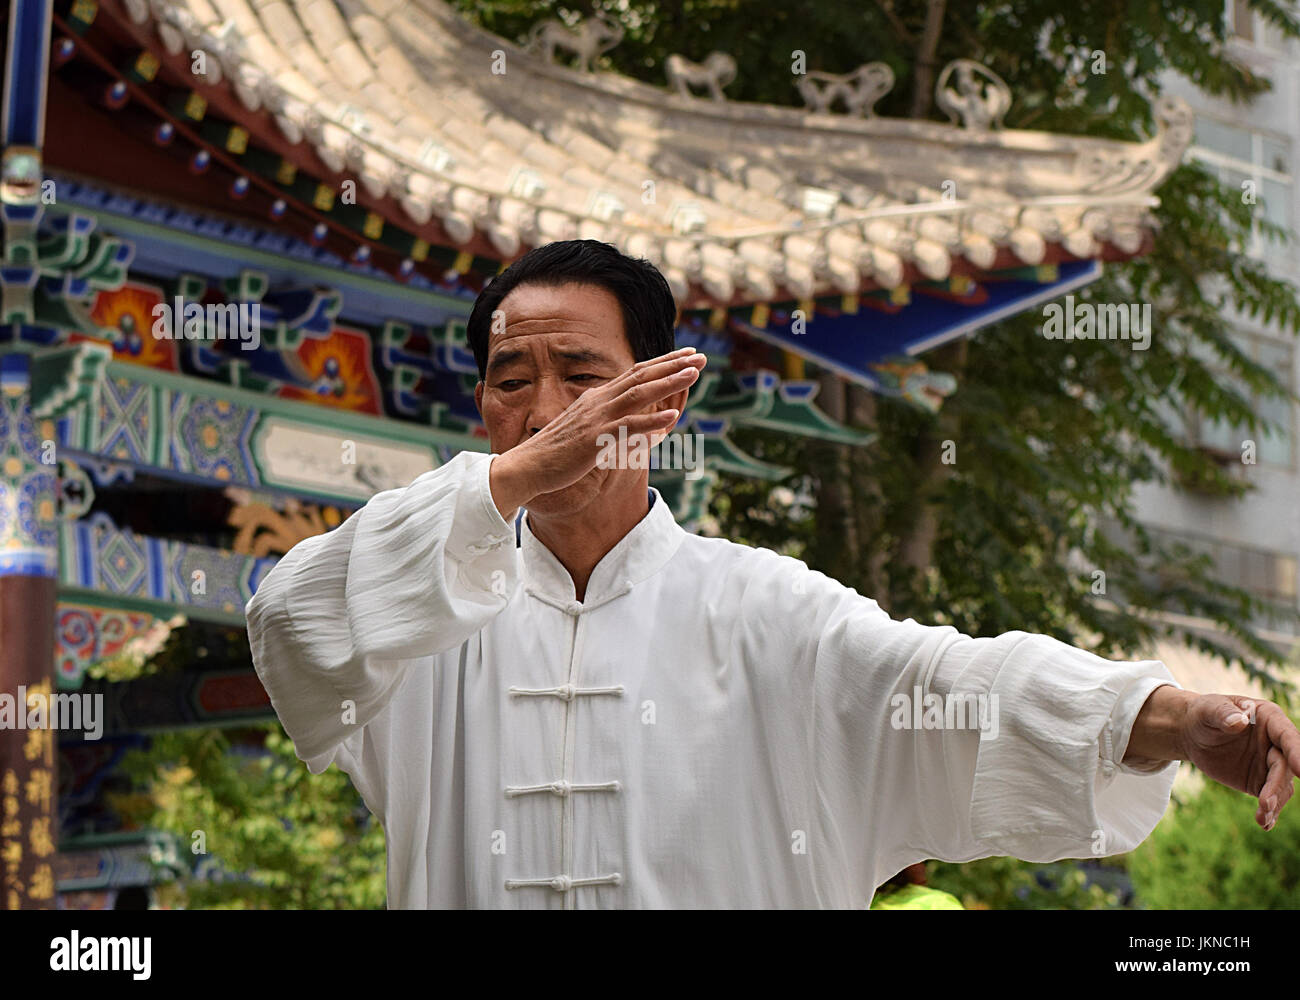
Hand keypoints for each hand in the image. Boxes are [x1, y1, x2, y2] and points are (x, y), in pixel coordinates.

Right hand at [488, 347, 705, 516]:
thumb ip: (609, 423)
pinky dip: (650, 421)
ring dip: (667, 383)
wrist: (528, 466)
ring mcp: (597, 419)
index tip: (686, 356)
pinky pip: (627, 427)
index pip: (635, 374)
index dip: (663, 363)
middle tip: (700, 357)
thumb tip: (636, 428)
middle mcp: (599, 402)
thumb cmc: (557, 453)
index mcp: (598, 398)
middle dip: (673, 365)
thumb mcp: (586, 430)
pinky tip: (671, 417)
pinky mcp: (594, 439)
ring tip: (693, 374)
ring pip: (638, 395)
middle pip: (641, 376)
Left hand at [1181, 694, 1299, 829]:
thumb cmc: (1204, 714)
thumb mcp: (1208, 709)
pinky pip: (1270, 798)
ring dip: (1274, 802)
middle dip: (1277, 785)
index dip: (1297, 752)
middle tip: (1265, 802)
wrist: (1193, 733)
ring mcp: (1270, 764)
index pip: (1288, 736)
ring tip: (1262, 817)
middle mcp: (1276, 743)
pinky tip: (1264, 823)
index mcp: (1270, 719)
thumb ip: (1223, 713)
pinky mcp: (1260, 781)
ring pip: (1281, 786)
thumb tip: (1238, 721)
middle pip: (1285, 766)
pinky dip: (1269, 812)